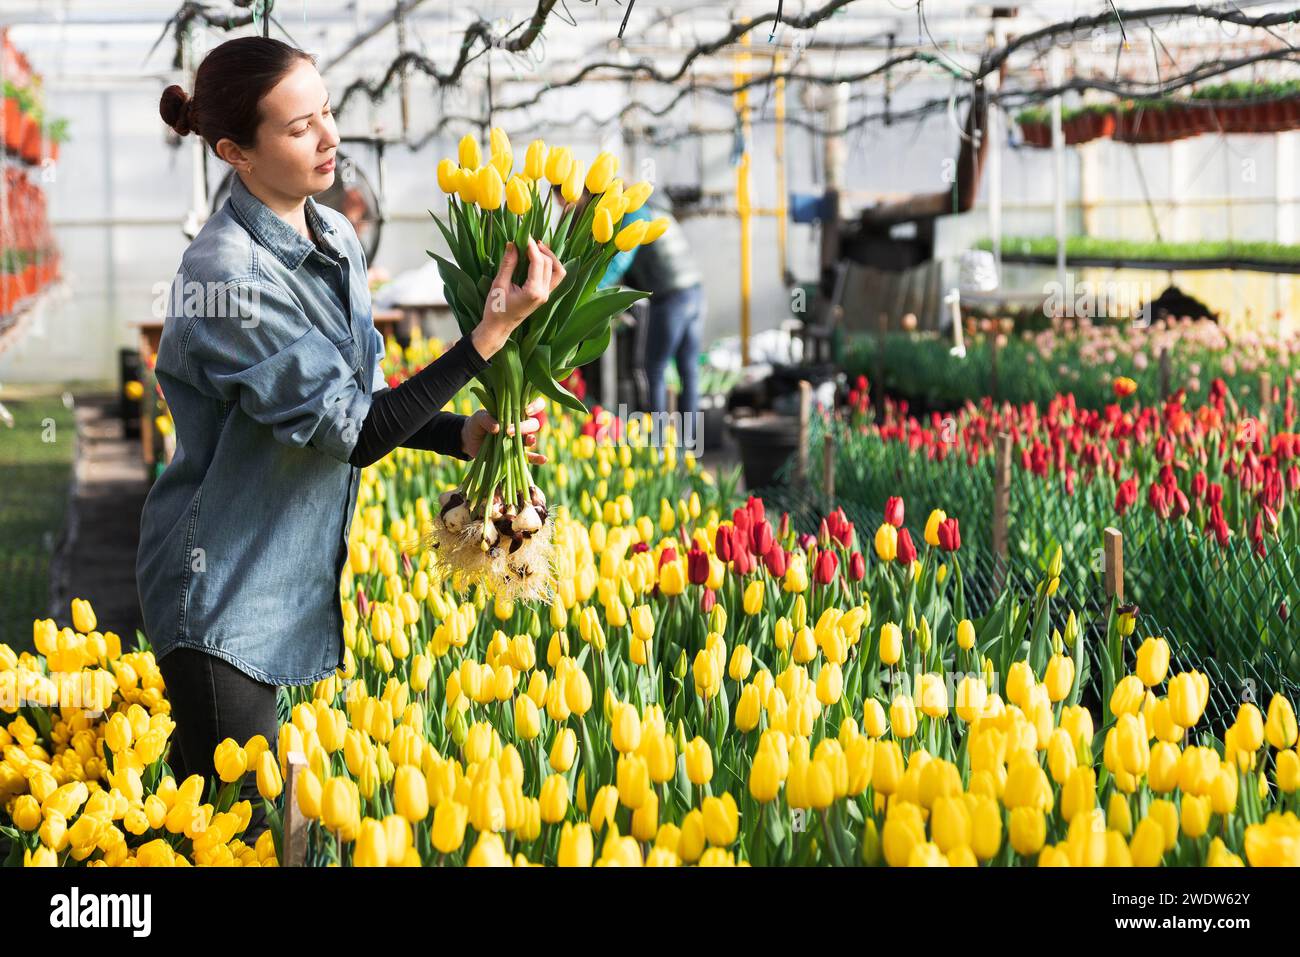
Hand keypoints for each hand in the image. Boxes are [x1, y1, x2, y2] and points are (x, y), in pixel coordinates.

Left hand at [461, 397, 547, 463]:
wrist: (470, 441)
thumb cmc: (477, 424)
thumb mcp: (478, 418)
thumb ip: (486, 419)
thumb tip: (497, 427)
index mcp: (515, 412)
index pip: (533, 405)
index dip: (535, 405)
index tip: (526, 409)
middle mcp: (521, 425)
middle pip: (534, 424)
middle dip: (525, 426)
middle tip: (508, 431)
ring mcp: (519, 440)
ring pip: (532, 439)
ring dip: (531, 440)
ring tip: (528, 441)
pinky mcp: (516, 454)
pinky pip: (530, 457)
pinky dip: (537, 459)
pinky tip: (543, 460)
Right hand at [471, 237, 565, 359]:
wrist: (499, 328)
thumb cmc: (496, 309)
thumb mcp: (499, 284)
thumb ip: (508, 264)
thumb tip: (513, 244)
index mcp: (533, 292)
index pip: (538, 262)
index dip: (531, 246)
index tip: (524, 235)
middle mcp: (544, 293)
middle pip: (549, 264)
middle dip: (539, 249)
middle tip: (525, 239)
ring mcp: (546, 295)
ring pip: (557, 270)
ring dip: (549, 256)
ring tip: (536, 246)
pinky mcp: (544, 295)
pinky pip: (555, 277)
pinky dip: (550, 265)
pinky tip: (539, 257)